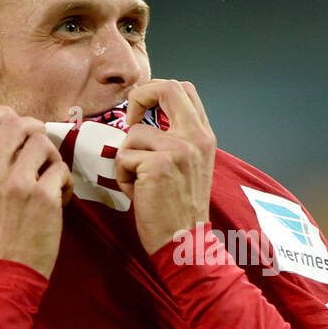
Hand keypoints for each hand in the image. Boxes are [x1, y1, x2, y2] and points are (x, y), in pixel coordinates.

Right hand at [0, 106, 73, 277]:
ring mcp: (18, 184)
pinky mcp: (43, 197)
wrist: (5, 273)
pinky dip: (66, 183)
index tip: (16, 126)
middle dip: (35, 131)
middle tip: (41, 152)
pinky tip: (61, 200)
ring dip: (53, 158)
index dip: (3, 115)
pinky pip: (61, 170)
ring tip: (51, 179)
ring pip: (43, 143)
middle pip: (17, 123)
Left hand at [115, 79, 216, 254]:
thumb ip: (177, 138)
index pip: (183, 89)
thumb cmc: (180, 207)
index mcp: (203, 136)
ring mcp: (178, 150)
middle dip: (138, 96)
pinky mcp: (157, 165)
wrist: (185, 240)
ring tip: (141, 182)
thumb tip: (143, 118)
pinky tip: (139, 193)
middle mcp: (195, 138)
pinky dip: (124, 177)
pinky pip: (124, 158)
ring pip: (133, 134)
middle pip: (165, 87)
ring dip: (127, 159)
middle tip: (129, 120)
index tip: (142, 111)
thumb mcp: (191, 165)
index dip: (156, 90)